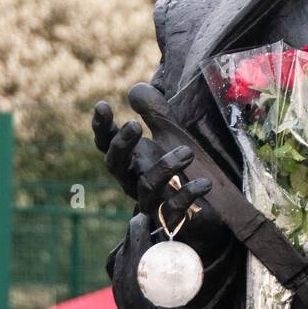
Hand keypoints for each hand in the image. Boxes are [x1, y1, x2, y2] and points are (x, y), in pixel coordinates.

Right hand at [93, 101, 223, 259]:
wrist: (205, 211)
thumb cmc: (182, 169)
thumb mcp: (171, 135)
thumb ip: (155, 113)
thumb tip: (135, 89)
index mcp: (131, 160)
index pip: (108, 144)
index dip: (102, 126)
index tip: (102, 105)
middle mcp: (134, 182)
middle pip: (116, 166)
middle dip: (122, 145)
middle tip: (134, 125)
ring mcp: (151, 202)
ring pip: (146, 187)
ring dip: (165, 167)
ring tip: (187, 152)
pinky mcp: (172, 219)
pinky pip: (174, 210)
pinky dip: (188, 194)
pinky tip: (205, 183)